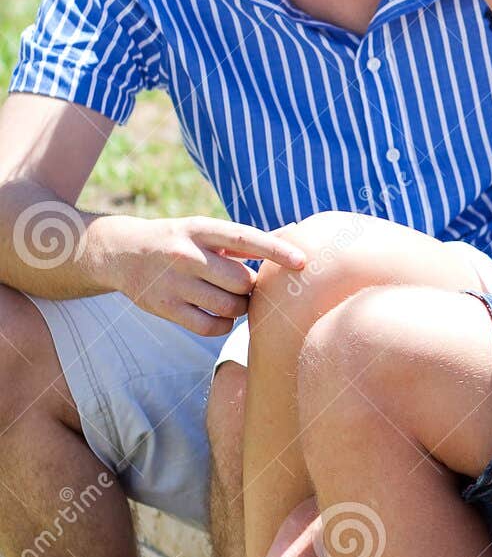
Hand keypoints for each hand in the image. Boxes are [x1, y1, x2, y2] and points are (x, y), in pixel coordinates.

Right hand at [88, 216, 306, 336]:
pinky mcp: (163, 308)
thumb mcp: (207, 230)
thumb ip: (246, 238)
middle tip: (247, 285)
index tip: (303, 262)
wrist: (123, 252)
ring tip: (234, 299)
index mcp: (202, 230)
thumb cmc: (181, 240)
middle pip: (242, 280)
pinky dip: (224, 325)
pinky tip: (222, 315)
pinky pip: (210, 327)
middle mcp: (186, 254)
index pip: (246, 238)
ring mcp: (173, 283)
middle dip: (252, 287)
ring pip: (228, 306)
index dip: (277, 251)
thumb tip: (293, 231)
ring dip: (241, 307)